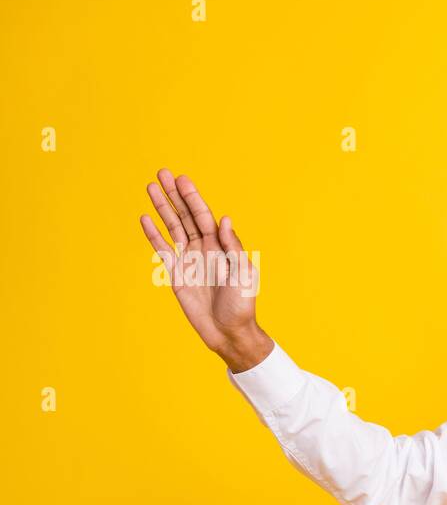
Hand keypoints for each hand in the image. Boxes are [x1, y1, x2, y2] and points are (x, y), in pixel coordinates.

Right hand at [138, 169, 272, 371]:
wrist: (229, 332)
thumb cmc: (242, 305)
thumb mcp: (244, 274)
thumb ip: (233, 247)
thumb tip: (224, 219)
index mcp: (222, 247)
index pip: (203, 216)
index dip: (193, 198)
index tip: (181, 179)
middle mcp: (205, 249)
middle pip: (186, 216)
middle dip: (174, 195)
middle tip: (161, 172)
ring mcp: (189, 260)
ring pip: (173, 228)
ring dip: (162, 208)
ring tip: (151, 187)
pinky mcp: (176, 274)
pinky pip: (163, 250)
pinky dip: (154, 235)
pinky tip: (145, 218)